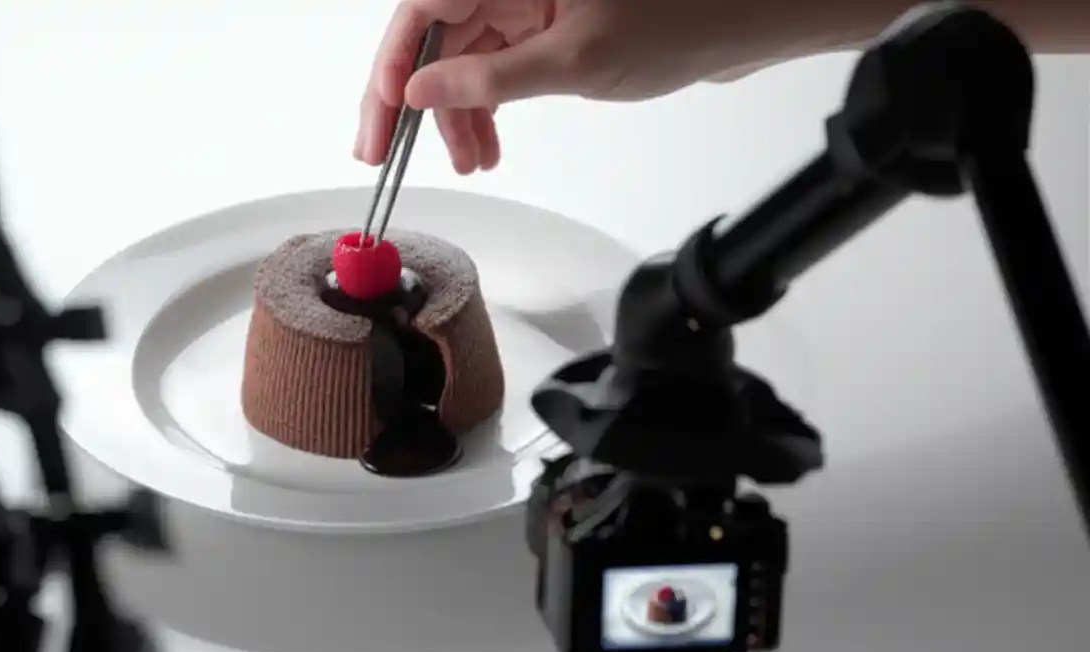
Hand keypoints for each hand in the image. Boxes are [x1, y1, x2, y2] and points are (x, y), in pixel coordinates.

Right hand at [354, 0, 790, 173]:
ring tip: (470, 162)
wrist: (741, 25)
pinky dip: (487, 108)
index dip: (393, 61)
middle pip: (434, 35)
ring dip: (456, 113)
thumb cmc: (677, 23)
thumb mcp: (575, 61)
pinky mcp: (546, 27)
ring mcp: (528, 4)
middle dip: (413, 98)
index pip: (424, 8)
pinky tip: (489, 145)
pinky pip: (495, 67)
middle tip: (386, 150)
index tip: (384, 113)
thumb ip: (493, 80)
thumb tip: (420, 91)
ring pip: (463, 58)